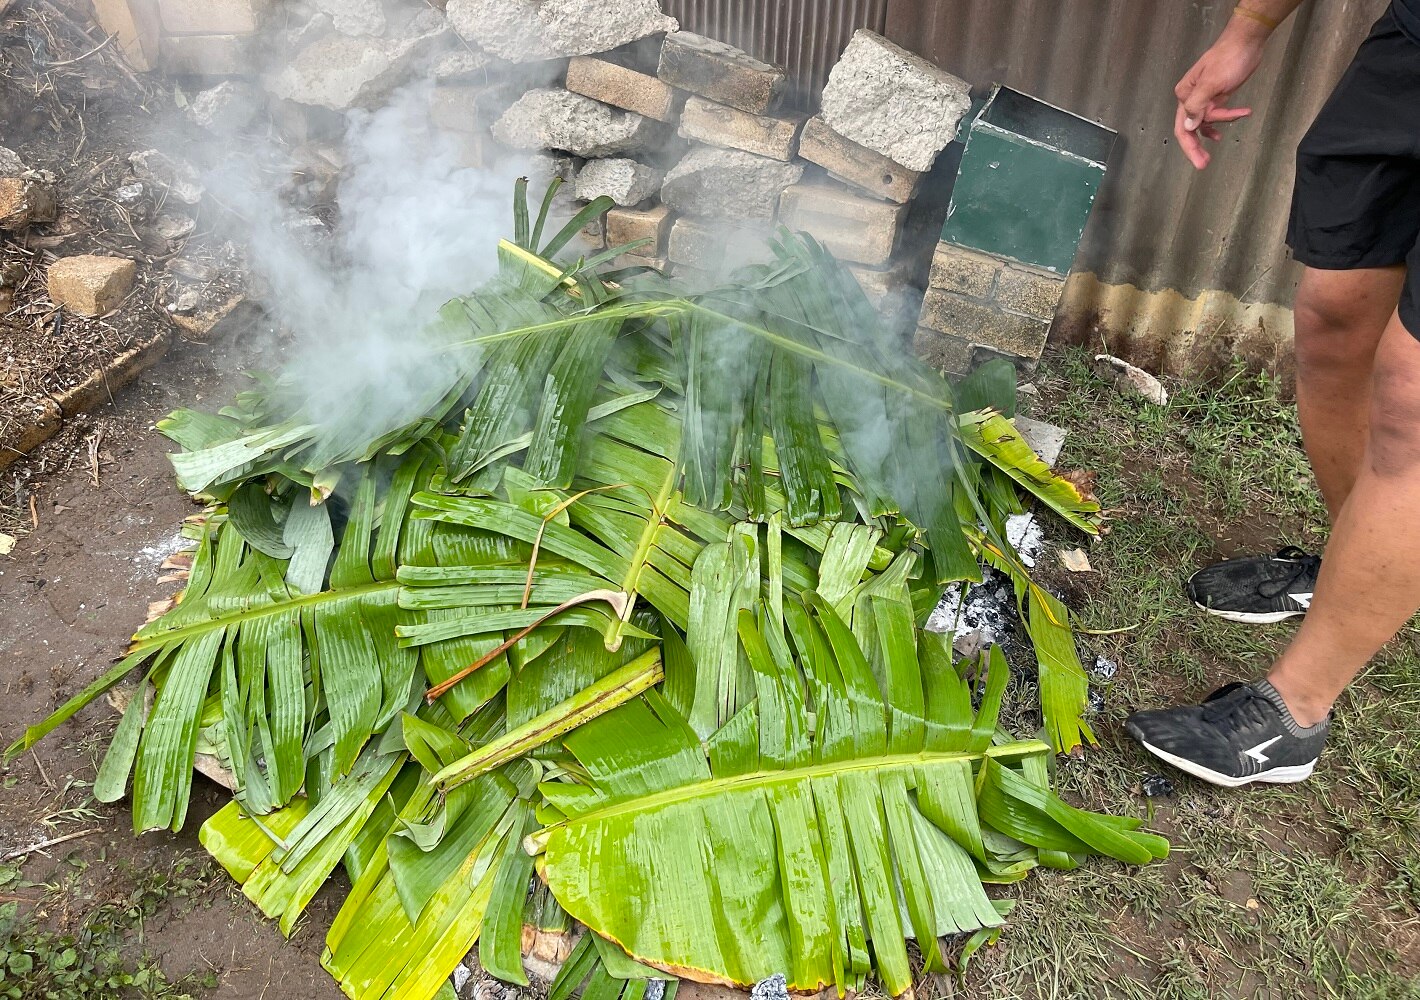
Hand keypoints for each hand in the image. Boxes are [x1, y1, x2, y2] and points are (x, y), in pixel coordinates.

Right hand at [1173, 28, 1265, 168]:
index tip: (1199, 163)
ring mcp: (1204, 97)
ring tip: (1221, 139)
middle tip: (1204, 164)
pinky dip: (1226, 117)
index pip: (1183, 128)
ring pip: (1205, 122)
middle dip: (1197, 146)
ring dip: (1214, 129)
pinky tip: (1234, 120)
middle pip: (1191, 128)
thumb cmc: (1229, 60)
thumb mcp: (1212, 83)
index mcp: (1185, 96)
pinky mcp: (1217, 95)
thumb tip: (1189, 127)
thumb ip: (1198, 106)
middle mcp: (1190, 98)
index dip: (1189, 148)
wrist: (1246, 41)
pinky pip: (1217, 113)